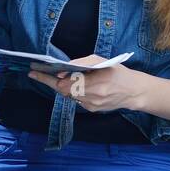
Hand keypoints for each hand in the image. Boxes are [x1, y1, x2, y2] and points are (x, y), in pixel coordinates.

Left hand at [29, 55, 148, 111]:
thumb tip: (63, 70)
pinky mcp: (92, 110)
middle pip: (63, 90)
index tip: (34, 72)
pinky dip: (72, 91)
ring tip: (53, 76)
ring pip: (68, 95)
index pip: (65, 82)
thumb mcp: (102, 61)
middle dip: (50, 82)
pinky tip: (73, 85)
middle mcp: (93, 96)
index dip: (48, 79)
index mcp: (97, 82)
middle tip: (37, 73)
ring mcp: (92, 105)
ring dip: (61, 86)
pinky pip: (76, 99)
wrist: (135, 92)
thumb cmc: (118, 72)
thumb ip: (82, 64)